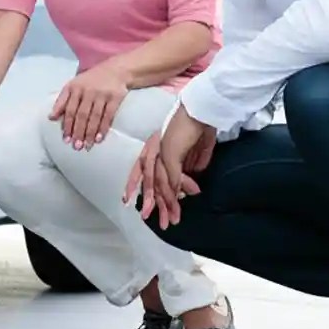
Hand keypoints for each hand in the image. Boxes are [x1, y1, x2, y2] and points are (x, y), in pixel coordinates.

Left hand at [49, 62, 130, 149]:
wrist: (116, 70)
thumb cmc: (91, 81)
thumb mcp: (73, 86)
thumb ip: (61, 101)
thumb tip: (50, 117)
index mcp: (74, 87)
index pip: (69, 109)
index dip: (67, 125)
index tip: (66, 139)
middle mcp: (87, 90)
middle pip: (81, 115)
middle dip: (78, 132)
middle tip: (76, 146)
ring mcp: (101, 94)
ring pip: (94, 117)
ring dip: (89, 133)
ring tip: (86, 146)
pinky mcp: (114, 97)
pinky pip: (108, 115)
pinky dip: (103, 128)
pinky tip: (99, 138)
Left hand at [121, 104, 212, 228]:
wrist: (201, 109)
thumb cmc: (199, 126)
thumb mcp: (195, 149)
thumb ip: (191, 165)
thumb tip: (193, 181)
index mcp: (156, 145)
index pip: (141, 167)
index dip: (134, 183)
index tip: (127, 198)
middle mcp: (154, 148)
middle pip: (148, 179)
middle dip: (148, 200)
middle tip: (146, 217)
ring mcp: (161, 150)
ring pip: (159, 182)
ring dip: (166, 202)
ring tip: (169, 219)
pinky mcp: (170, 153)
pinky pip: (171, 177)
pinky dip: (174, 192)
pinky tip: (176, 203)